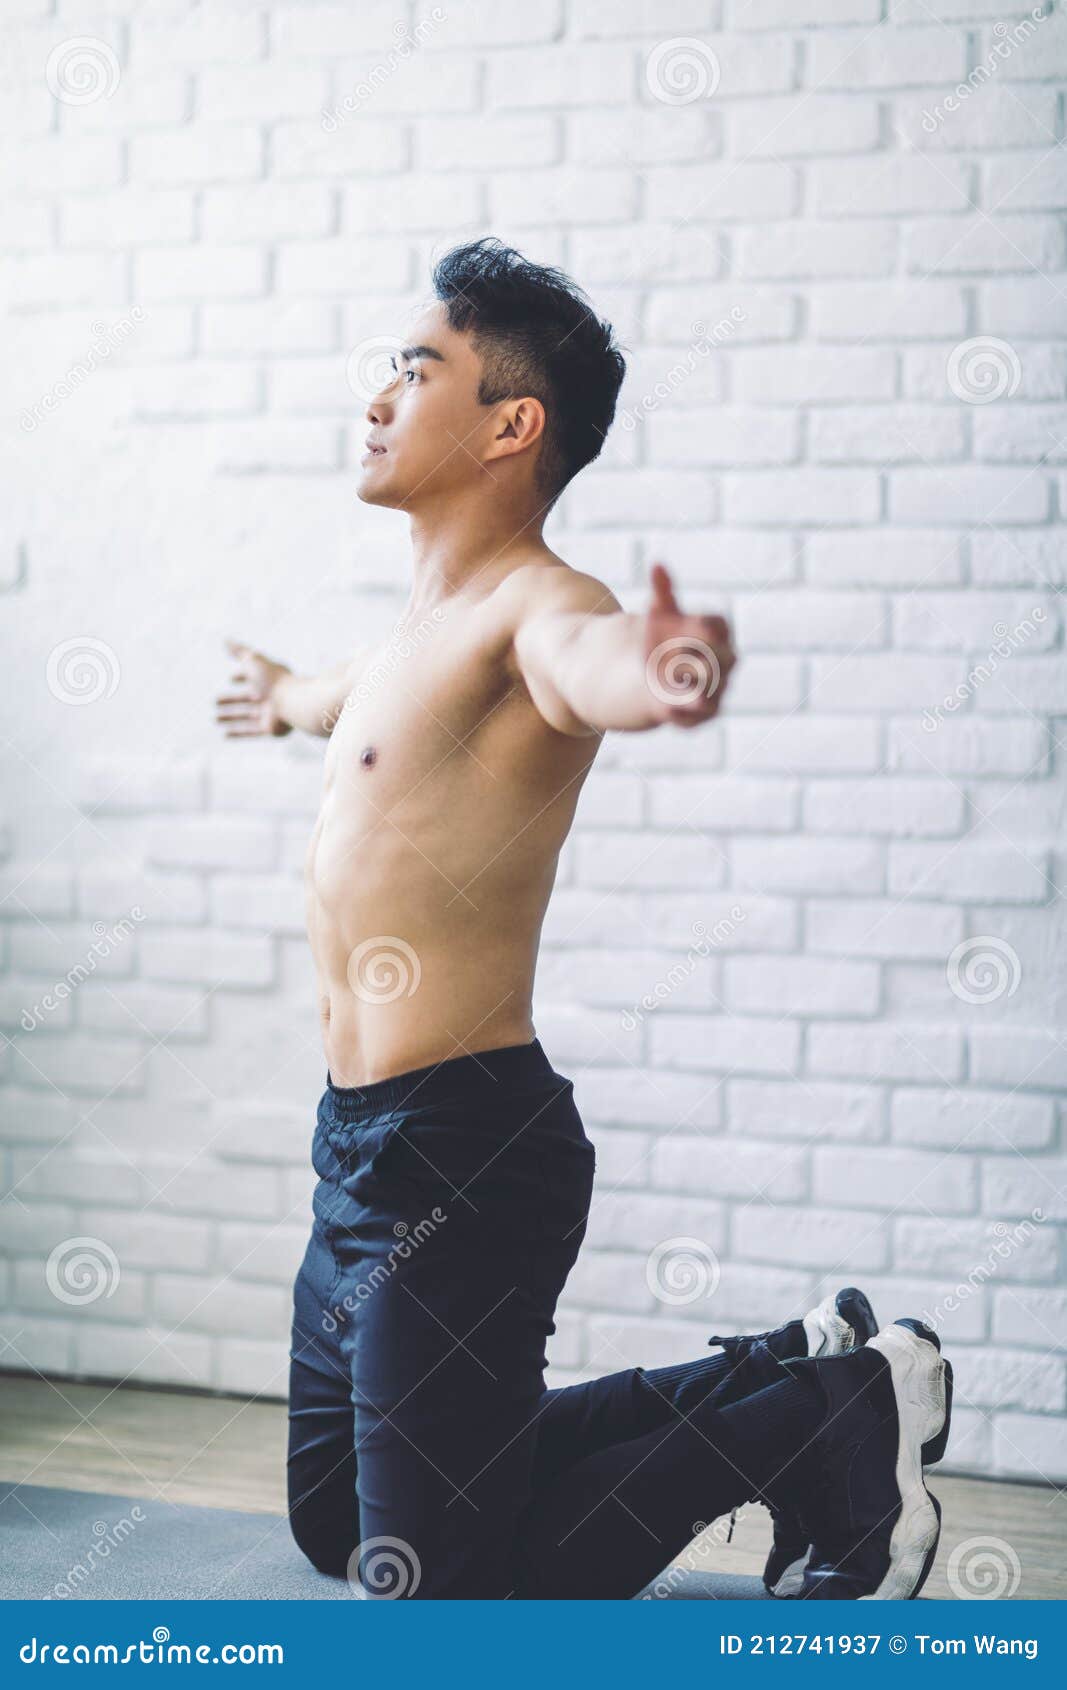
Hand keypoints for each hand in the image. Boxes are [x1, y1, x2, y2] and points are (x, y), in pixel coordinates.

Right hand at [215, 639, 292, 737]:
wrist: (294, 703)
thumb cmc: (273, 679)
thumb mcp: (253, 661)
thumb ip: (239, 651)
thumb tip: (226, 640)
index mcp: (268, 679)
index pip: (254, 676)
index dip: (242, 676)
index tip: (231, 679)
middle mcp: (270, 696)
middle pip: (248, 698)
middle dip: (232, 700)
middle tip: (215, 701)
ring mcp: (270, 713)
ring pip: (247, 716)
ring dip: (231, 717)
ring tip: (215, 719)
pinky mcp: (270, 728)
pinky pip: (252, 732)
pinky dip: (238, 733)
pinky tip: (225, 735)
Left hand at [642, 563, 736, 727]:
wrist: (654, 674)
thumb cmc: (663, 638)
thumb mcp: (660, 614)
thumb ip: (662, 592)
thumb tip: (656, 564)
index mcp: (717, 634)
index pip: (717, 627)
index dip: (700, 626)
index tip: (684, 622)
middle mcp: (723, 661)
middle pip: (724, 658)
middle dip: (704, 656)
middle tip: (678, 651)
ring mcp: (716, 688)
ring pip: (715, 690)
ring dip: (697, 687)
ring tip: (675, 684)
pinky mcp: (703, 713)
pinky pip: (700, 716)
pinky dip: (685, 713)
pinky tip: (665, 708)